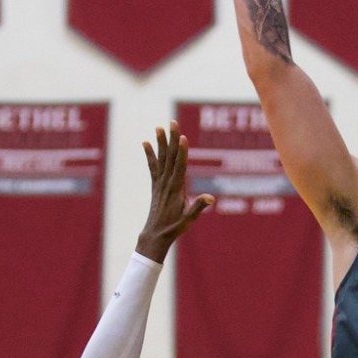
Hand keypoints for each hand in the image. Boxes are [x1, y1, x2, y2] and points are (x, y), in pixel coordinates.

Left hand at [135, 124, 213, 263]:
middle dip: (172, 139)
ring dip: (161, 143)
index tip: (182, 137)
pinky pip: (153, 167)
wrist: (156, 235)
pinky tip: (146, 143)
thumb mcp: (189, 218)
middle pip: (170, 157)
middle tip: (172, 123)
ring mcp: (160, 183)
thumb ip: (198, 207)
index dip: (181, 151)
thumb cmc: (174, 227)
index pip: (180, 166)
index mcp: (176, 188)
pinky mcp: (156, 185)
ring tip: (159, 127)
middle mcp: (167, 182)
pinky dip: (150, 154)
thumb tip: (210, 198)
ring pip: (161, 159)